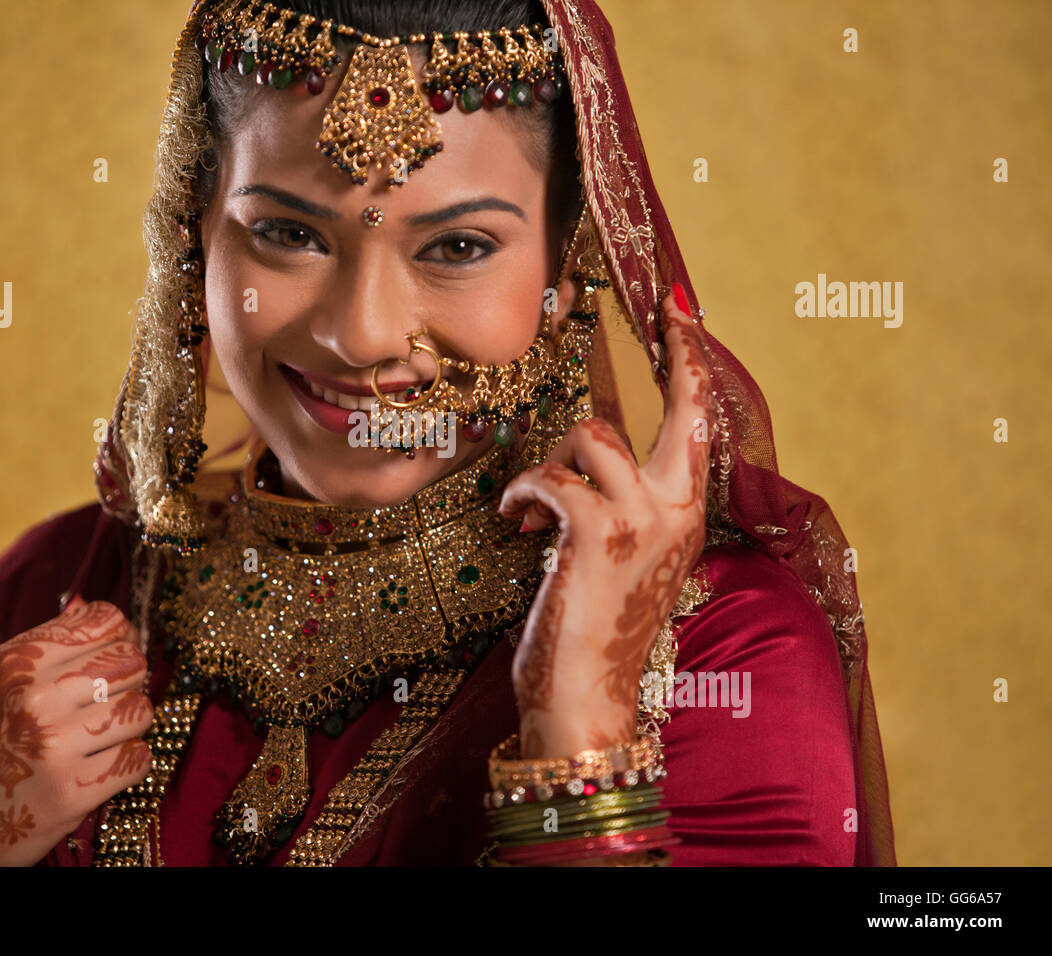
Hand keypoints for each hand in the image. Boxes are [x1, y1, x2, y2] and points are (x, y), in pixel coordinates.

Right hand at [0, 596, 154, 864]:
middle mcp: (36, 697)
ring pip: (141, 711)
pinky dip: (129, 763)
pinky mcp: (72, 793)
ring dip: (129, 725)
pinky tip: (102, 765)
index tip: (108, 656)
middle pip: (132, 663)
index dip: (119, 637)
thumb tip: (91, 607)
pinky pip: (139, 759)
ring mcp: (55, 746)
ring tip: (99, 736)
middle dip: (127, 681)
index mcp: (17, 661)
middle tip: (105, 701)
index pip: (108, 621)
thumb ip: (45, 644)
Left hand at [498, 288, 713, 757]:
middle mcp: (677, 512)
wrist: (586, 697)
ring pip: (593, 436)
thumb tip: (583, 459)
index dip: (692, 368)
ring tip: (532, 508)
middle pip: (681, 410)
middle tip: (667, 310)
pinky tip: (515, 522)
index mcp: (686, 518)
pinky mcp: (598, 533)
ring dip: (550, 462)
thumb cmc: (595, 631)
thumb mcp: (624, 562)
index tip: (684, 314)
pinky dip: (522, 492)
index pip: (700, 430)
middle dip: (677, 355)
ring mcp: (642, 521)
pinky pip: (551, 477)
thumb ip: (622, 508)